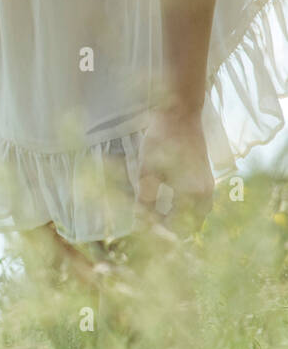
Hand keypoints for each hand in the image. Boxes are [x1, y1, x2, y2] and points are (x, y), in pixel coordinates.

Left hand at [136, 106, 213, 236]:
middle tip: (145, 227)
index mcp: (194, 196)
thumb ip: (146, 200)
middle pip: (189, 225)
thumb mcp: (148, 172)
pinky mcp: (204, 178)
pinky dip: (180, 208)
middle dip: (169, 230)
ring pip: (193, 215)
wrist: (180, 114)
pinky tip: (162, 202)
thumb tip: (140, 223)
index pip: (177, 229)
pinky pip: (195, 202)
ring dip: (175, 219)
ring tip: (151, 216)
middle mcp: (205, 195)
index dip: (159, 234)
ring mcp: (207, 186)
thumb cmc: (161, 141)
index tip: (140, 233)